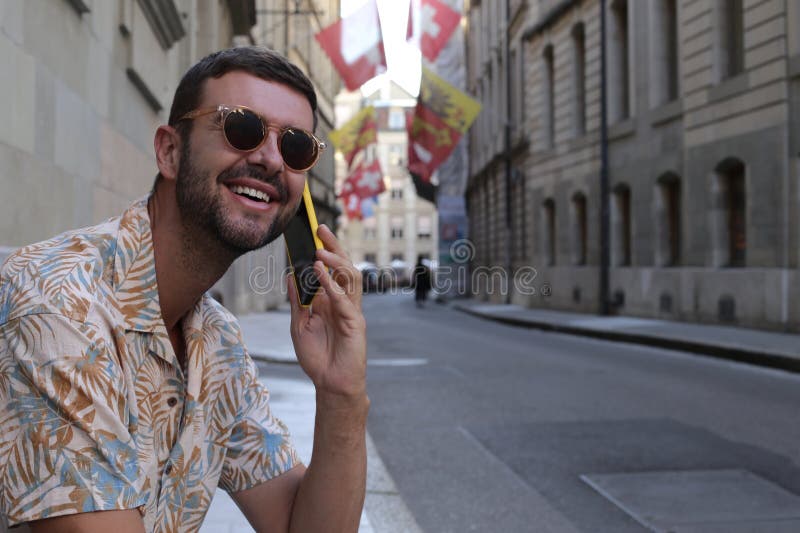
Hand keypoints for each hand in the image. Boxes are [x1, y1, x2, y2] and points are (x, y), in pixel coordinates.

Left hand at [287, 225, 366, 405]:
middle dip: (334, 246)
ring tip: (320, 251)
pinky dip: (332, 285)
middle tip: (321, 228)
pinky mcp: (355, 323)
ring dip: (336, 262)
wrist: (329, 383)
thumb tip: (289, 275)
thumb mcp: (298, 325)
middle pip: (344, 266)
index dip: (325, 250)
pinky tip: (320, 274)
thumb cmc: (317, 357)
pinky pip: (345, 299)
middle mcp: (343, 301)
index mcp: (330, 300)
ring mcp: (351, 310)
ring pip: (350, 277)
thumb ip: (297, 301)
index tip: (312, 232)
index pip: (330, 268)